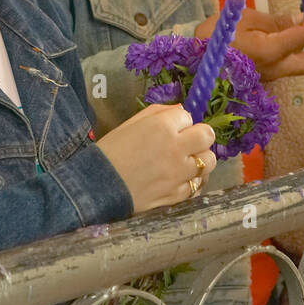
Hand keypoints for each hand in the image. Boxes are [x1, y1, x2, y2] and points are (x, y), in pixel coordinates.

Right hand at [96, 103, 215, 212]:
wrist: (95, 187)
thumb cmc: (109, 152)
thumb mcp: (129, 124)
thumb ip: (157, 113)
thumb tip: (180, 110)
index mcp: (162, 126)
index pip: (187, 116)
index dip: (179, 122)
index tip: (170, 129)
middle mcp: (176, 147)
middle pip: (207, 136)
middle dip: (198, 137)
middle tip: (186, 143)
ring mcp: (179, 173)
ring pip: (208, 161)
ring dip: (200, 159)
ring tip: (186, 163)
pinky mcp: (177, 194)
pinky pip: (198, 184)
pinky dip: (192, 181)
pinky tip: (181, 179)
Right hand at [194, 0, 303, 81]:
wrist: (191, 64)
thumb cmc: (213, 38)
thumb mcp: (242, 19)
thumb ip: (275, 21)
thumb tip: (299, 18)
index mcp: (272, 52)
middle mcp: (277, 68)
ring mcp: (272, 75)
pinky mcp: (266, 74)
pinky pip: (291, 62)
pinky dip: (299, 46)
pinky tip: (290, 30)